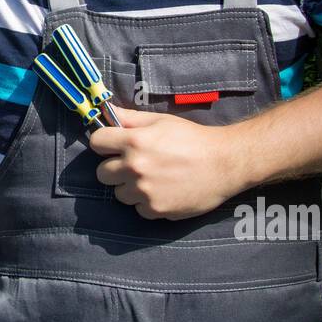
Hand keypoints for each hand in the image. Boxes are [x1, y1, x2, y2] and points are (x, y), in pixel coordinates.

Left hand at [88, 105, 251, 220]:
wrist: (224, 164)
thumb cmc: (193, 139)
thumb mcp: (161, 121)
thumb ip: (130, 118)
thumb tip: (107, 111)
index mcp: (135, 141)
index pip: (96, 142)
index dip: (104, 143)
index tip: (112, 145)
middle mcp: (135, 167)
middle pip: (101, 173)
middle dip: (114, 168)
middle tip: (134, 165)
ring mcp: (144, 191)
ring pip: (119, 193)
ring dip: (130, 188)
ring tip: (152, 179)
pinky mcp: (155, 209)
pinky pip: (138, 209)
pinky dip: (147, 203)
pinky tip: (163, 191)